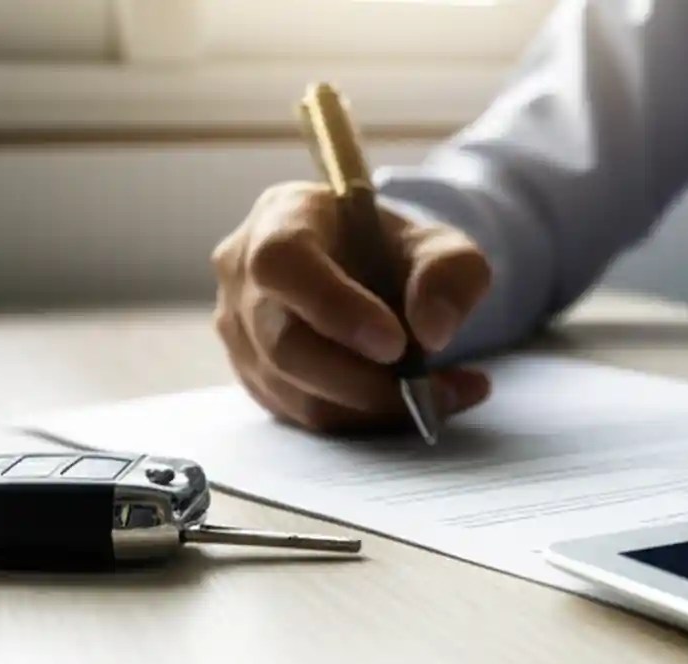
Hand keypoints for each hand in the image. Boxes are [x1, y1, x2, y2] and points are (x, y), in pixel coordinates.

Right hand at [212, 182, 492, 432]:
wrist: (359, 266)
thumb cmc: (389, 247)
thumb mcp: (437, 243)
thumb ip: (449, 272)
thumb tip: (434, 331)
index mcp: (280, 219)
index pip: (283, 262)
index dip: (333, 307)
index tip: (395, 344)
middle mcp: (242, 275)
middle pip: (285, 344)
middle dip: (362, 380)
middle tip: (429, 388)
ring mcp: (239, 332)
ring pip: (295, 393)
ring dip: (373, 407)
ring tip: (443, 396)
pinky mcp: (253, 377)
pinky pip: (302, 416)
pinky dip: (363, 420)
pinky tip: (413, 405)